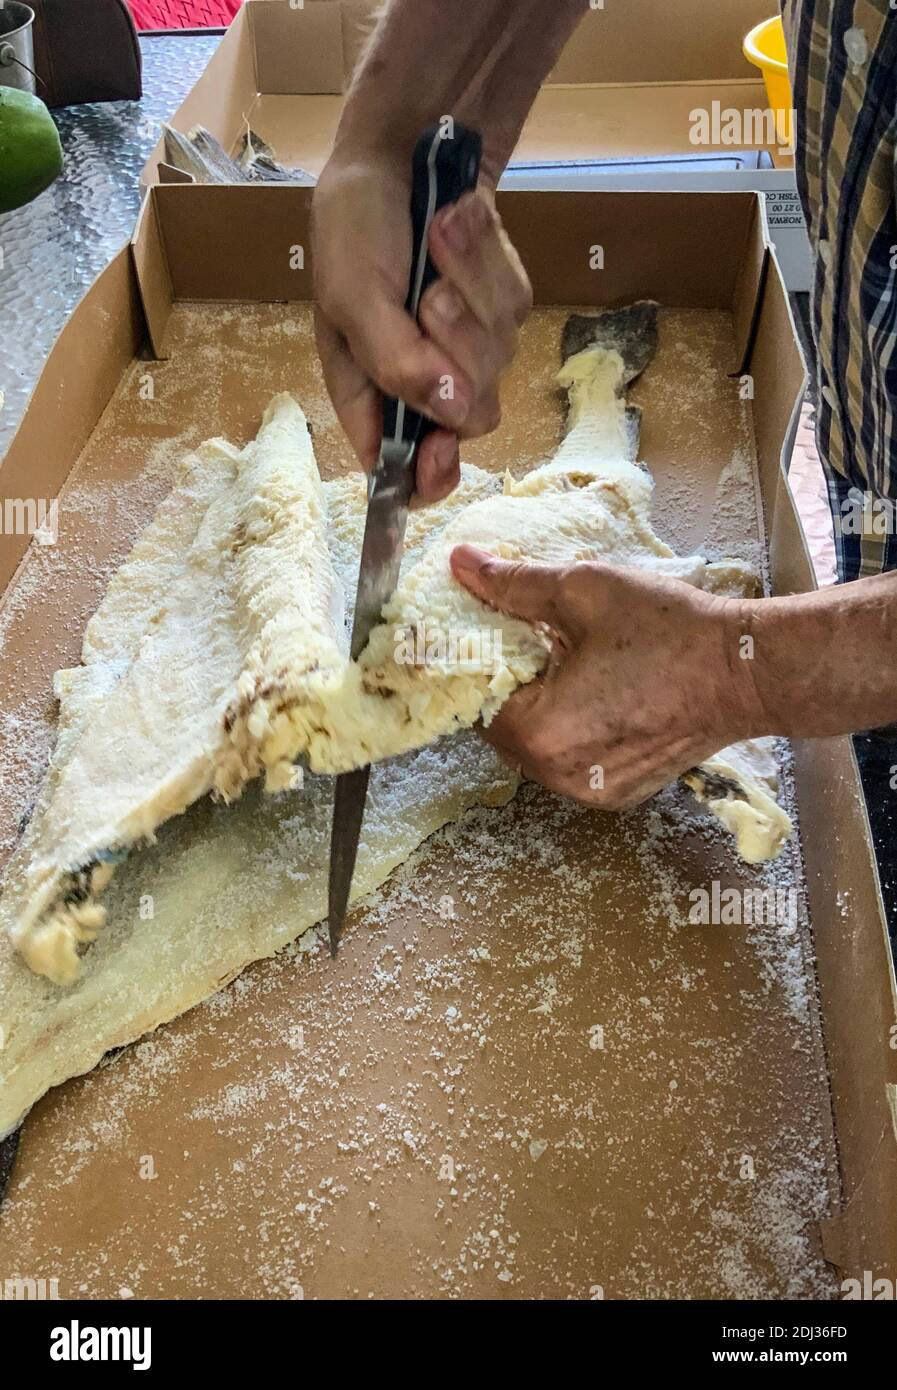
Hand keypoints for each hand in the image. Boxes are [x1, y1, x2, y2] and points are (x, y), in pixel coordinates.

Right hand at [311, 152, 531, 504]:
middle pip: (469, 414)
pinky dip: (491, 262)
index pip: (402, 467)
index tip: (442, 450)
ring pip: (499, 358)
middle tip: (430, 295)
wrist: (402, 146)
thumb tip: (447, 419)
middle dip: (459, 350)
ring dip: (473, 290)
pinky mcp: (498, 305)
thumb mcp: (354, 296)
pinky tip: (461, 225)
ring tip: (438, 237)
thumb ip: (396, 364)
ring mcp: (465, 343)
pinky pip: (516, 307)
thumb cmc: (356, 223)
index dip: (427, 475)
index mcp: (369, 390)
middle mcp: (419, 378)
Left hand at [451, 545, 764, 807]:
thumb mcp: (584, 592)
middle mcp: (558, 775)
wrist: (746, 672)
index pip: (474, 700)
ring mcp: (589, 791)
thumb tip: (461, 563)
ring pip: (535, 749)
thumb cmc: (669, 631)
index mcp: (539, 733)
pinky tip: (593, 696)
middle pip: (501, 729)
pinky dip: (570, 732)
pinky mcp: (616, 794)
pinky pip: (569, 762)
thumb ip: (513, 585)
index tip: (487, 632)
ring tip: (564, 666)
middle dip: (507, 685)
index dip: (476, 663)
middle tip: (528, 642)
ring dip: (537, 711)